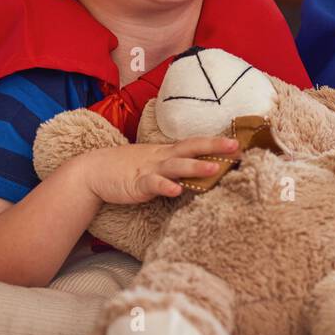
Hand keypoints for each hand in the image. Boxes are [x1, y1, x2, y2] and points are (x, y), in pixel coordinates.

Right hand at [75, 135, 239, 204]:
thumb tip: (204, 169)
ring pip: (175, 166)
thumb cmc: (129, 167)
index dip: (216, 144)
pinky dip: (164, 186)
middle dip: (214, 148)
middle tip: (235, 147)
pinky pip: (153, 184)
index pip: (196, 144)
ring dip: (195, 167)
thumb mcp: (156, 163)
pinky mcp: (137, 184)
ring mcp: (150, 169)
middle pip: (191, 148)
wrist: (94, 170)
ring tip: (214, 169)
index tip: (240, 143)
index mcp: (168, 152)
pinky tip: (176, 190)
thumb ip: (177, 165)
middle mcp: (162, 157)